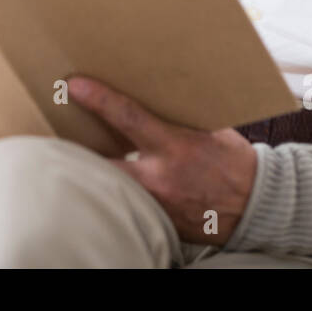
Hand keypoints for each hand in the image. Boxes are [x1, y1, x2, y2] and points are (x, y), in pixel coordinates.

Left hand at [67, 75, 258, 245]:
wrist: (258, 205)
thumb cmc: (233, 161)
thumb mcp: (208, 129)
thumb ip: (175, 118)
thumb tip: (147, 96)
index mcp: (175, 146)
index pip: (129, 117)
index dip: (99, 99)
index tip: (74, 85)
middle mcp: (161, 178)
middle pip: (102, 164)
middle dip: (76, 152)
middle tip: (53, 136)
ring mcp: (158, 205)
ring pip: (111, 190)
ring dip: (94, 177)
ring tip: (73, 163)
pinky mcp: (160, 224)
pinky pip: (128, 209)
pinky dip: (116, 198)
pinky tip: (106, 190)